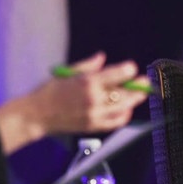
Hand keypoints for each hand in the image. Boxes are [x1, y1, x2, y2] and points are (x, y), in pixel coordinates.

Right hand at [29, 52, 150, 134]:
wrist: (37, 114)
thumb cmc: (49, 91)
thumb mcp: (67, 72)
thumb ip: (87, 65)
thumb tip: (102, 57)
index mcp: (87, 82)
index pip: (117, 75)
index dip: (127, 70)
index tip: (132, 68)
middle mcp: (93, 99)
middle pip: (124, 93)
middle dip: (137, 87)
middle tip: (145, 82)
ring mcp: (94, 114)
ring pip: (122, 108)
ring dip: (133, 101)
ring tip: (140, 95)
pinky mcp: (92, 126)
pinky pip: (114, 122)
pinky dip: (123, 116)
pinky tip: (126, 110)